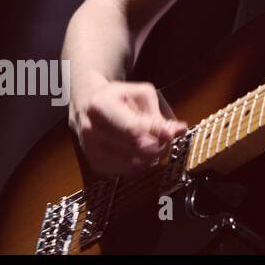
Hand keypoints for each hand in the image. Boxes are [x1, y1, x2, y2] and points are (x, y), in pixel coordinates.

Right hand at [70, 77, 187, 175]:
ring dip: (151, 156)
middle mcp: (92, 130)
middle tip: (167, 137)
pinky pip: (125, 170)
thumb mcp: (139, 94)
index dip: (156, 133)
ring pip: (131, 163)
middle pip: (134, 148)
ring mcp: (91, 149)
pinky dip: (140, 163)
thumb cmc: (117, 96)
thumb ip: (157, 113)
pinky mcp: (95, 163)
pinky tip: (143, 151)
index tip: (171, 134)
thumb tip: (177, 130)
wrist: (87, 104)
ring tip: (156, 143)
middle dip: (158, 144)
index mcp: (101, 106)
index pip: (133, 128)